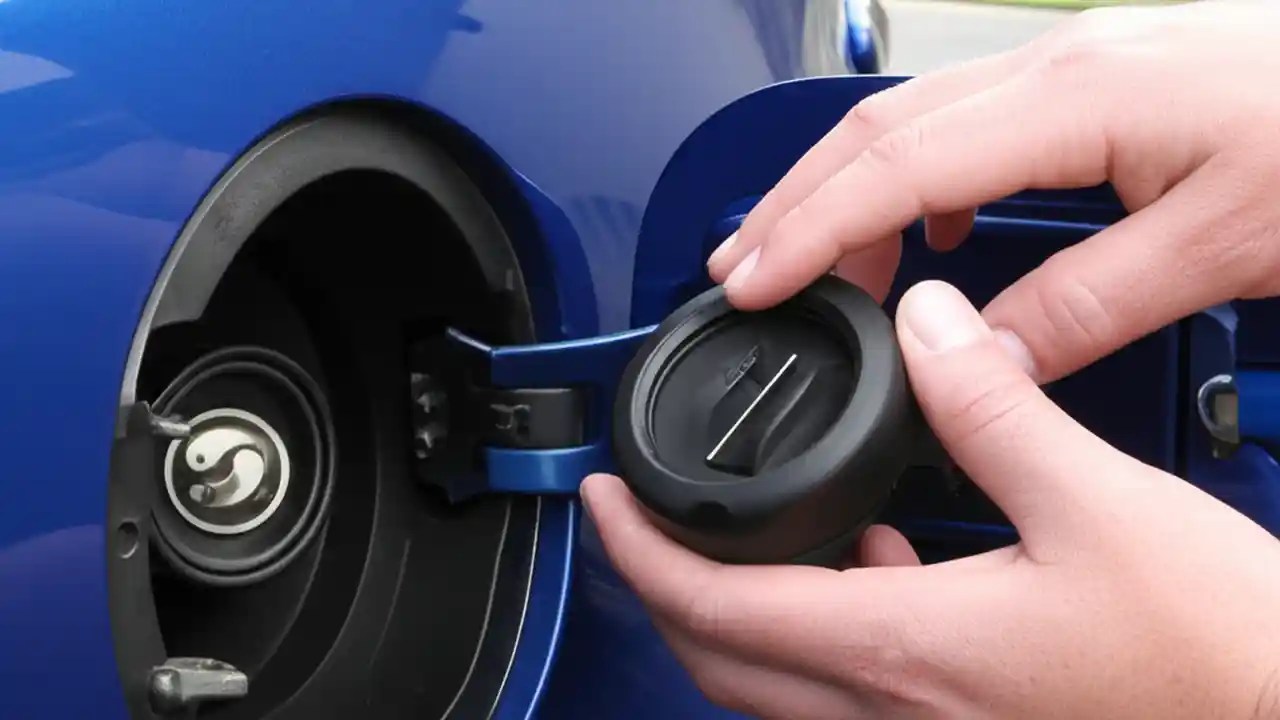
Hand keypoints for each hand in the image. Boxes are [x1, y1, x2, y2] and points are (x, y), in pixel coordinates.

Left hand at [582, 281, 1279, 718]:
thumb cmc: (1214, 661)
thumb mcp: (1098, 507)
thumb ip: (993, 408)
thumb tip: (929, 326)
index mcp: (905, 646)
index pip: (713, 605)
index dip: (638, 548)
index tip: (601, 497)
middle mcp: (896, 712)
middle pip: (720, 660)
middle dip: (665, 583)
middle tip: (646, 516)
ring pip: (776, 685)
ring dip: (740, 610)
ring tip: (750, 527)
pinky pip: (848, 694)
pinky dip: (824, 627)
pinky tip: (877, 563)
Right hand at [706, 0, 1279, 383]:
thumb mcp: (1222, 245)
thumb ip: (1086, 305)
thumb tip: (983, 358)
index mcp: (1078, 98)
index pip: (900, 164)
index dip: (813, 226)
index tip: (753, 282)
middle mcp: (1056, 66)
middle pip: (881, 129)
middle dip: (795, 202)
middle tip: (741, 275)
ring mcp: (1069, 65)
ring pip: (913, 123)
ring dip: (842, 191)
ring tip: (802, 264)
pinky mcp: (1089, 82)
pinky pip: (964, 126)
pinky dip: (913, 185)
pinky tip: (918, 236)